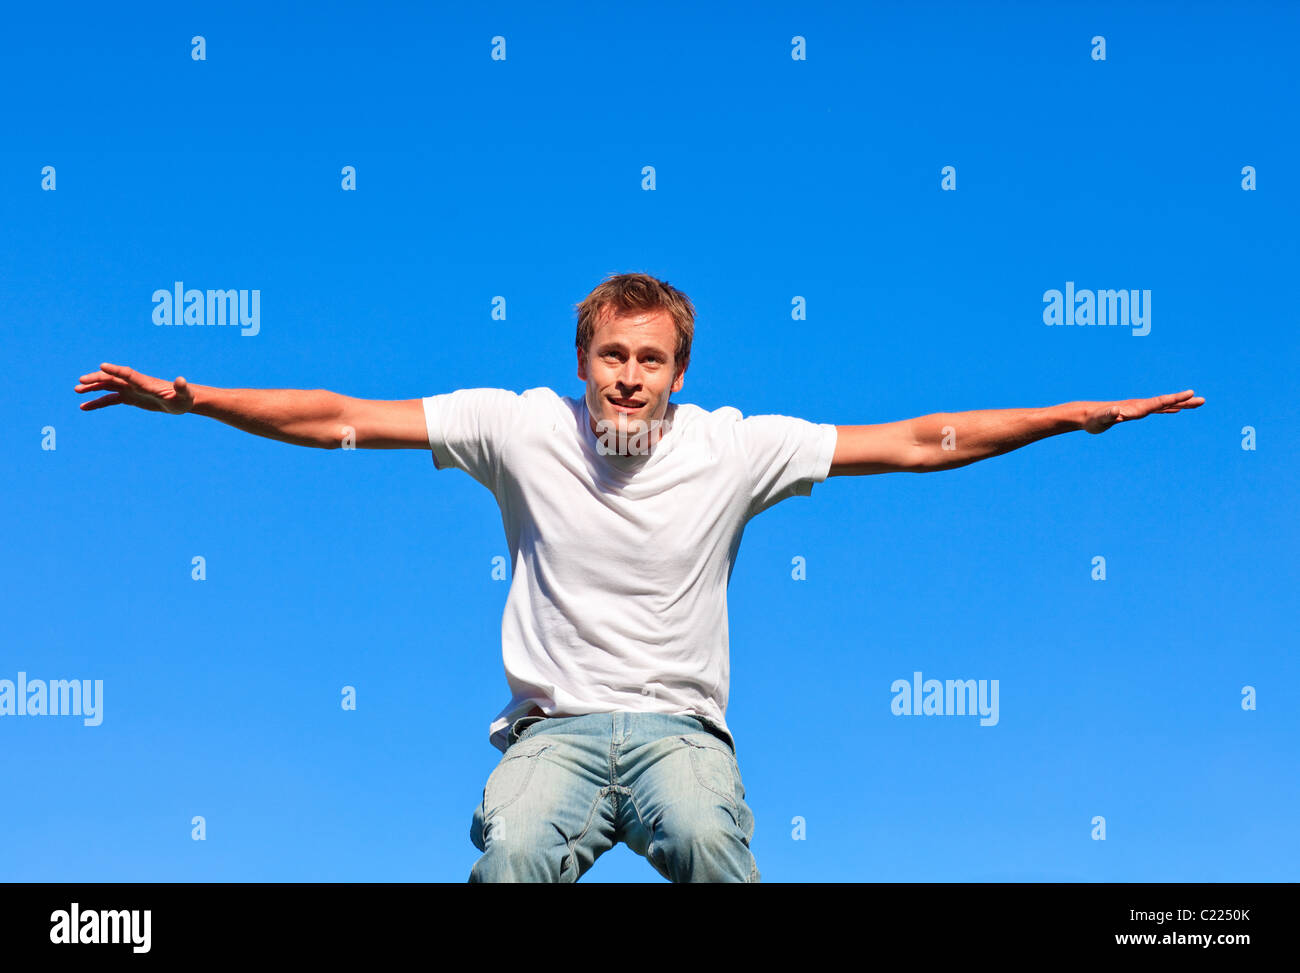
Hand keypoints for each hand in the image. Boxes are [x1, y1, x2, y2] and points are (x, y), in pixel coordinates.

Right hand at [75, 362, 194, 414]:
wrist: (181, 400)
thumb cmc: (183, 398)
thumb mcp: (184, 395)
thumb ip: (181, 388)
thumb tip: (181, 380)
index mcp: (145, 383)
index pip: (128, 374)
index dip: (116, 370)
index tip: (102, 366)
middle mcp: (135, 384)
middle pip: (113, 378)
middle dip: (97, 379)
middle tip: (81, 381)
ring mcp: (130, 390)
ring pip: (107, 387)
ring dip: (93, 388)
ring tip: (76, 390)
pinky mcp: (129, 398)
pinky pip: (110, 399)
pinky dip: (97, 402)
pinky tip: (84, 406)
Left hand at [1081, 389, 1204, 433]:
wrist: (1085, 416)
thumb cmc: (1092, 419)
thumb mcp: (1100, 419)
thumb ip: (1108, 414)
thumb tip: (1116, 411)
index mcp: (1136, 408)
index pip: (1159, 402)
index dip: (1175, 398)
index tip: (1190, 393)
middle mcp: (1139, 406)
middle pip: (1166, 402)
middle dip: (1184, 401)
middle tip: (1203, 400)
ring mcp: (1138, 408)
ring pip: (1163, 406)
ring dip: (1180, 404)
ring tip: (1196, 403)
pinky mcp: (1134, 413)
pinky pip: (1156, 410)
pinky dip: (1167, 409)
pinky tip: (1176, 410)